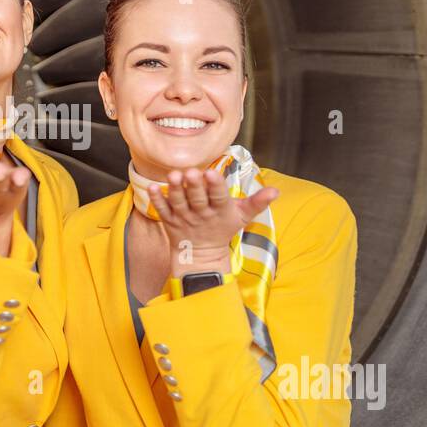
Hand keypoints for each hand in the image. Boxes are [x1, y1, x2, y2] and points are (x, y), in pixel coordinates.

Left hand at [146, 167, 278, 277]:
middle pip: (197, 199)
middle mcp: (200, 213)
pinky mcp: (169, 220)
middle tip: (192, 172)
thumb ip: (257, 202)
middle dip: (195, 186)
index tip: (212, 173)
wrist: (201, 253)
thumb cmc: (222, 228)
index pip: (218, 197)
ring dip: (175, 190)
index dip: (215, 186)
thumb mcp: (242, 216)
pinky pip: (162, 210)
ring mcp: (184, 217)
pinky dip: (157, 200)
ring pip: (178, 202)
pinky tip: (151, 188)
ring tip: (173, 176)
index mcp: (219, 210)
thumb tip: (276, 191)